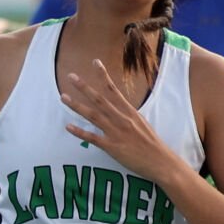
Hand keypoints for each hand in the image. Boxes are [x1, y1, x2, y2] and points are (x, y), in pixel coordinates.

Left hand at [58, 59, 169, 177]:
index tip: (95, 62)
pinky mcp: (112, 147)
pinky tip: (68, 126)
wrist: (160, 161)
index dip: (103, 76)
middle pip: (99, 99)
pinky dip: (80, 132)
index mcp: (129, 111)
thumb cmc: (151, 144)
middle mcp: (122, 119)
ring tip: (63, 97)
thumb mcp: (141, 123)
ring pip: (93, 115)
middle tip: (71, 76)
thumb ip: (128, 116)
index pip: (114, 90)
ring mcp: (116, 132)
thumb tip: (119, 109)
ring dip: (77, 106)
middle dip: (84, 87)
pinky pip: (93, 137)